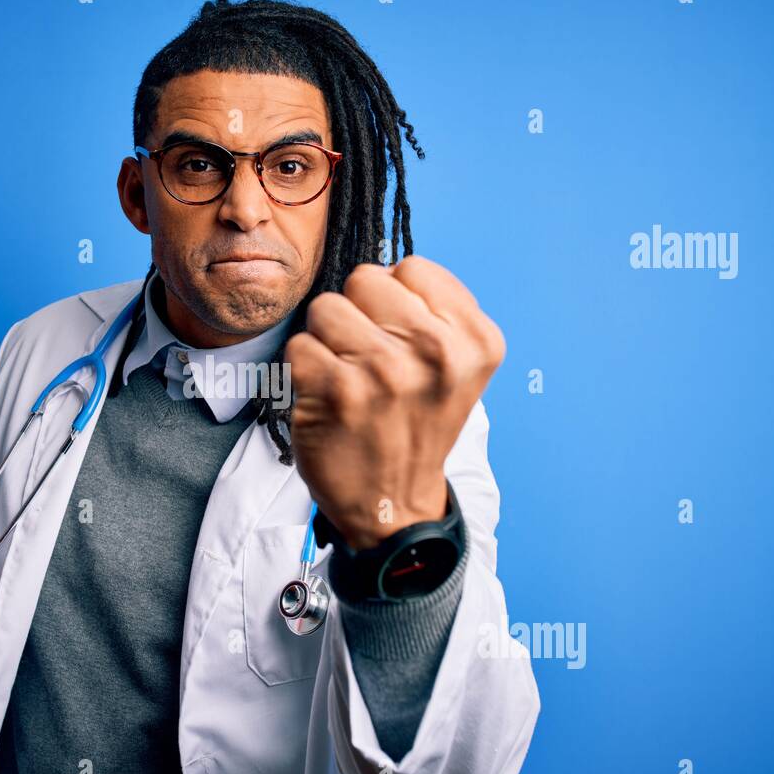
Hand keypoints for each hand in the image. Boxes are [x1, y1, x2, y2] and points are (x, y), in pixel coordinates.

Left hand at [285, 256, 504, 549]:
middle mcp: (435, 351)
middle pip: (364, 279)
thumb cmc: (417, 426)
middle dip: (359, 315)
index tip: (401, 340)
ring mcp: (384, 370)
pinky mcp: (335, 390)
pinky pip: (299, 345)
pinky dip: (304, 372)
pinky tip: (328, 401)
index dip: (394, 300)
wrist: (395, 505)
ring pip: (325, 308)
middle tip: (371, 364)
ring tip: (349, 380)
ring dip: (327, 341)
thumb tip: (386, 269)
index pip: (411, 268)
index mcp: (474, 340)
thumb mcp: (458, 367)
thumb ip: (434, 310)